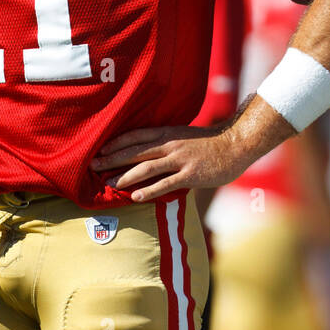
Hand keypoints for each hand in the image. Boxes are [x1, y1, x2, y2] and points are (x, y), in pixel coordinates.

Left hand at [90, 124, 257, 202]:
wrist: (236, 145)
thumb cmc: (210, 142)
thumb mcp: (184, 135)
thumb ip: (167, 142)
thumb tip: (150, 151)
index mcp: (167, 133)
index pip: (135, 136)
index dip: (116, 143)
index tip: (99, 149)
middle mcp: (170, 144)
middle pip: (135, 151)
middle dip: (112, 158)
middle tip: (94, 166)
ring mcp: (180, 159)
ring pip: (146, 167)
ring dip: (125, 175)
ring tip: (109, 183)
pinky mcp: (190, 174)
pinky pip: (166, 183)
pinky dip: (149, 190)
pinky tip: (136, 197)